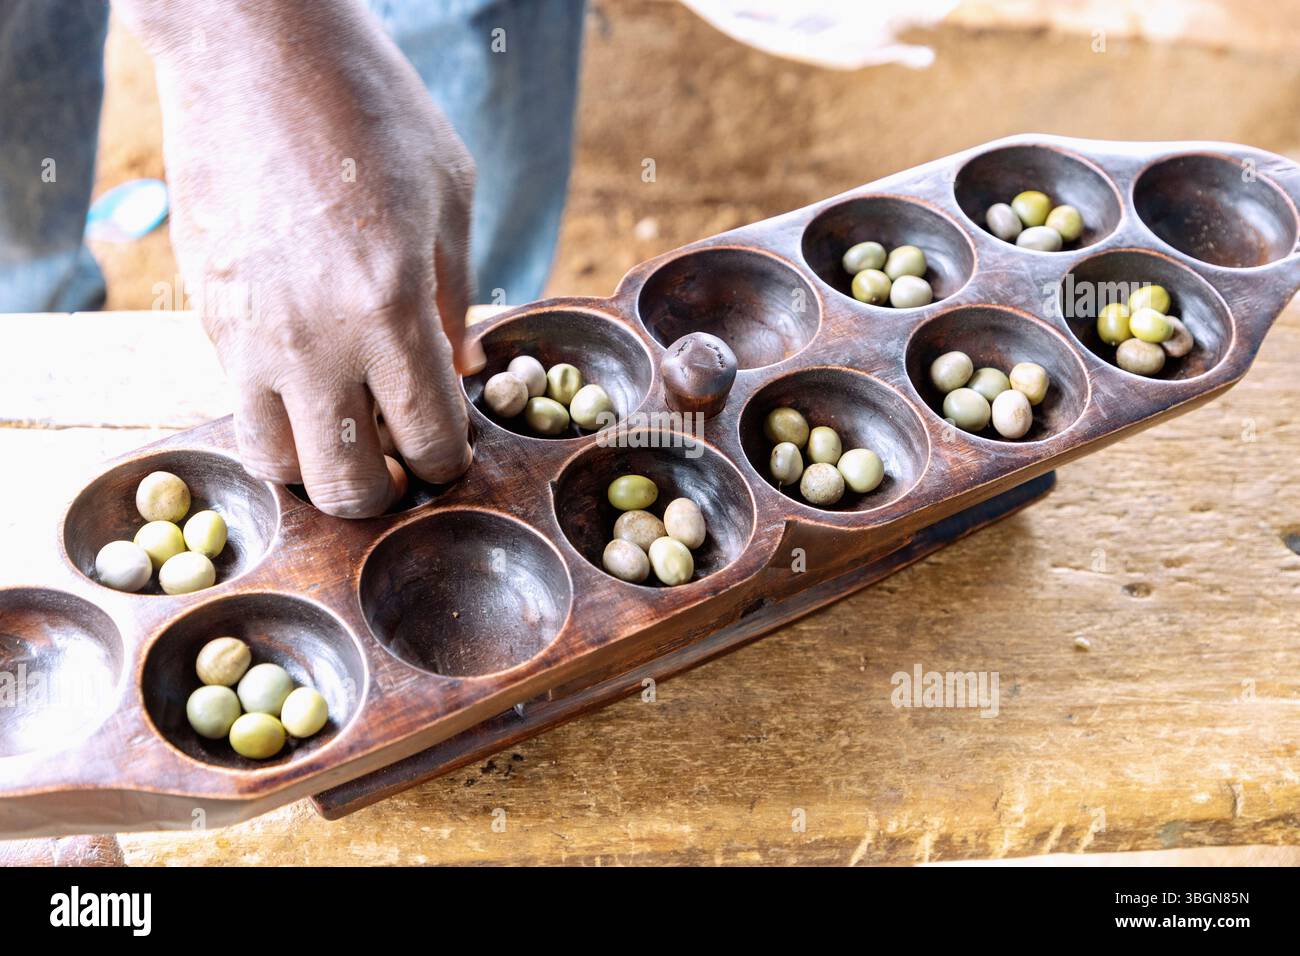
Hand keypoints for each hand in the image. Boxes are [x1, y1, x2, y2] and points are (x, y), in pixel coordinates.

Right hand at [128, 1, 480, 515]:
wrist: (253, 50)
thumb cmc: (370, 112)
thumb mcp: (450, 200)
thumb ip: (454, 303)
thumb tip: (460, 373)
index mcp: (390, 309)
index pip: (429, 442)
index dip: (450, 459)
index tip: (450, 444)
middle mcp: (314, 341)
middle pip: (348, 485)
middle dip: (387, 489)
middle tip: (401, 458)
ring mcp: (249, 336)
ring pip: (278, 466)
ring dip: (319, 468)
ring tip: (348, 434)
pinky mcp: (206, 317)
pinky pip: (240, 408)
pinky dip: (278, 420)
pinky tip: (306, 385)